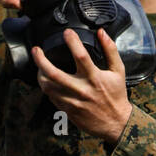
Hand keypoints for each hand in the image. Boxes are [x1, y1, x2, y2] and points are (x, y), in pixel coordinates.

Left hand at [31, 28, 132, 142]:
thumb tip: (101, 32)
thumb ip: (110, 50)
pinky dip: (47, 88)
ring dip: (40, 75)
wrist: (115, 123)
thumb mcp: (118, 71)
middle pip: (54, 73)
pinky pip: (51, 97)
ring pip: (48, 87)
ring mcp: (73, 101)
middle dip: (41, 60)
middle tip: (36, 50)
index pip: (81, 56)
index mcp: (95, 78)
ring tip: (39, 66)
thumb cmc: (116, 96)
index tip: (66, 32)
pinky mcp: (68, 110)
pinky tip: (47, 81)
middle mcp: (82, 89)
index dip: (72, 41)